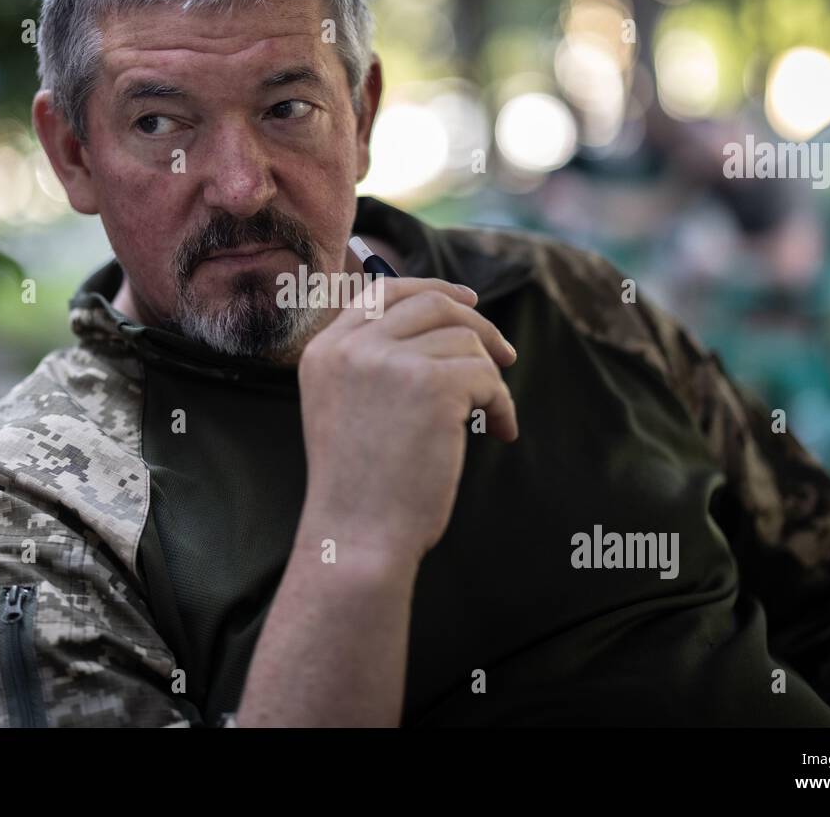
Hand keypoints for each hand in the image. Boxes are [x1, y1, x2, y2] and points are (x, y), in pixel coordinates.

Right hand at [296, 277, 517, 571]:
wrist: (358, 537)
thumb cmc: (361, 488)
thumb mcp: (346, 409)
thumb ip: (376, 363)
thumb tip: (449, 324)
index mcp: (324, 351)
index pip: (383, 292)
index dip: (432, 291)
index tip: (470, 302)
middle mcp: (351, 347)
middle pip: (431, 304)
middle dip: (476, 324)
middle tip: (505, 356)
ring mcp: (389, 362)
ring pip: (465, 341)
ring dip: (490, 378)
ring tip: (490, 419)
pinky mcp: (431, 385)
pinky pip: (486, 376)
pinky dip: (502, 404)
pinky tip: (500, 432)